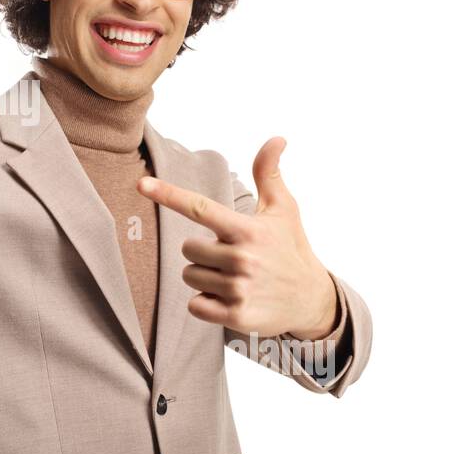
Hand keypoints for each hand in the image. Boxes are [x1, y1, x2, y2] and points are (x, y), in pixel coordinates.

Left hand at [137, 137, 337, 339]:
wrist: (312, 300)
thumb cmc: (290, 248)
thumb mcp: (283, 209)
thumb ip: (269, 174)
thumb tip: (277, 138)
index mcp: (247, 229)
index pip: (199, 208)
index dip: (168, 194)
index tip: (141, 184)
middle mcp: (242, 257)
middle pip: (187, 248)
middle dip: (202, 252)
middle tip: (229, 256)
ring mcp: (239, 288)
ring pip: (189, 276)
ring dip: (204, 277)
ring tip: (232, 277)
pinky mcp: (237, 315)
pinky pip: (195, 305)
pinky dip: (205, 304)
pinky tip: (228, 300)